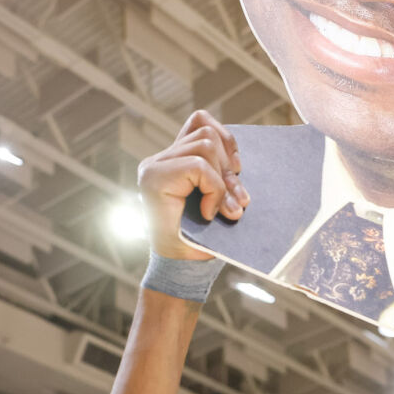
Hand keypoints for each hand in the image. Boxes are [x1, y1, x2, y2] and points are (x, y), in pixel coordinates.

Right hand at [137, 110, 246, 260]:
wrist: (181, 271)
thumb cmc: (202, 238)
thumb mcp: (219, 197)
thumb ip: (221, 173)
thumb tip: (241, 159)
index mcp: (173, 160)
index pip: (200, 121)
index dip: (226, 138)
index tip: (239, 170)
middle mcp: (158, 159)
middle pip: (207, 134)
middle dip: (230, 167)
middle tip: (238, 201)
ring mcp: (153, 167)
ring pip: (205, 145)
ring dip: (223, 180)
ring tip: (225, 210)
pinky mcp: (153, 178)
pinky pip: (197, 166)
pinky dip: (213, 190)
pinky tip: (209, 214)